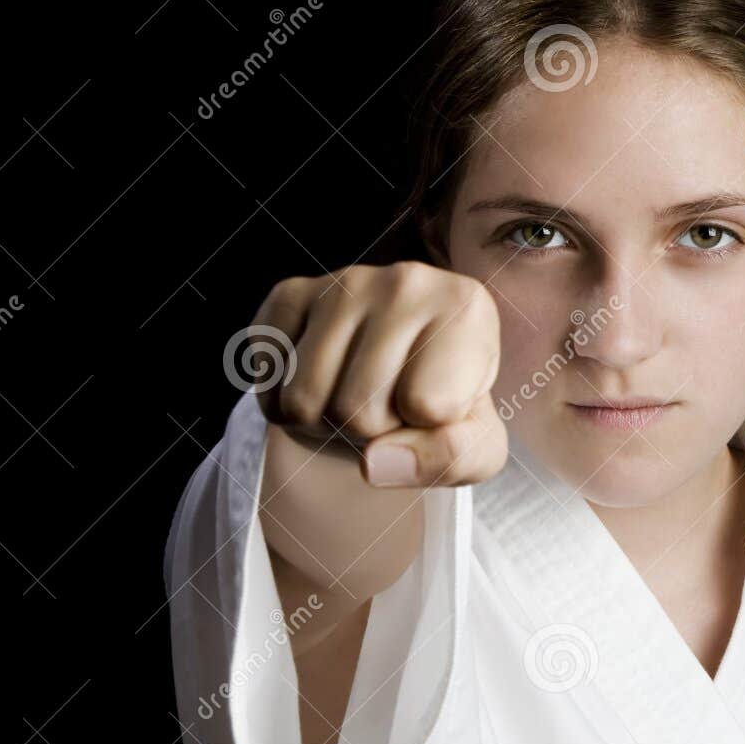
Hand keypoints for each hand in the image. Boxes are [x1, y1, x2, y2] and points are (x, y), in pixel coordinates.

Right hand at [250, 260, 506, 487]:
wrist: (398, 376)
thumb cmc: (448, 408)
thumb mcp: (478, 446)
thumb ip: (451, 458)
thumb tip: (375, 463)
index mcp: (468, 308)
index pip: (426, 406)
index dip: (424, 430)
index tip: (436, 408)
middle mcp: (408, 281)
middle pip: (357, 409)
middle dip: (369, 432)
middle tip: (389, 408)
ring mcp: (344, 282)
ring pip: (304, 400)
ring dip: (323, 423)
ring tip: (356, 397)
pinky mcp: (291, 292)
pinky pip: (267, 379)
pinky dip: (283, 403)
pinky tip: (321, 381)